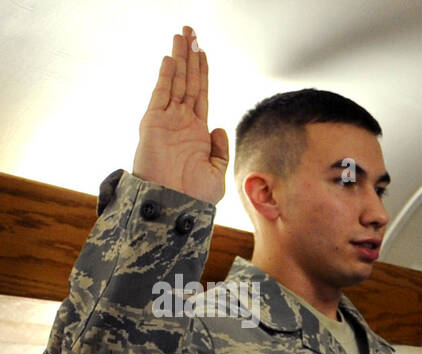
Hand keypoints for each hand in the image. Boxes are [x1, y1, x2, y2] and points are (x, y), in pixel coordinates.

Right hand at [132, 26, 228, 203]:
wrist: (175, 207)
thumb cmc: (195, 197)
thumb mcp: (217, 173)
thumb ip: (220, 150)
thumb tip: (219, 128)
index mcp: (197, 133)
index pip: (201, 94)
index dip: (202, 72)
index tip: (203, 52)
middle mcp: (181, 122)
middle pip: (188, 81)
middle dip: (190, 56)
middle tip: (191, 31)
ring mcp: (167, 121)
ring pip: (176, 82)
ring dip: (180, 58)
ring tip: (184, 35)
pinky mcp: (154, 123)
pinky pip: (162, 94)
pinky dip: (167, 76)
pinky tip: (171, 59)